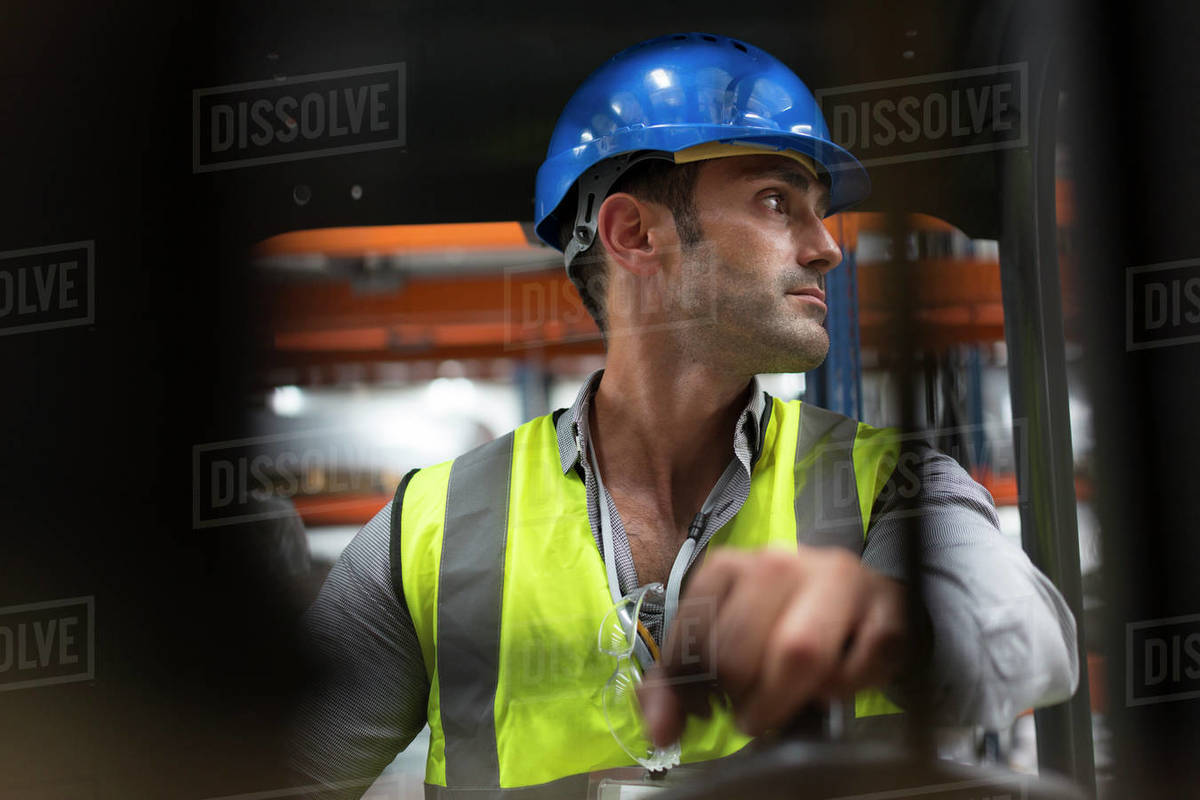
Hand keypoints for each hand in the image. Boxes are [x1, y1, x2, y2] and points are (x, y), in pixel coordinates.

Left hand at [636, 546, 918, 745]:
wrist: (860, 596)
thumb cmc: (781, 619)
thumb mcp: (721, 639)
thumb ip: (678, 683)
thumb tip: (661, 730)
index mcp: (731, 564)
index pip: (693, 631)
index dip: (692, 684)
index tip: (705, 705)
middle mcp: (781, 561)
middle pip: (742, 648)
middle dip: (740, 695)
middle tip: (749, 711)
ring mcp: (839, 581)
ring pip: (800, 651)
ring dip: (785, 698)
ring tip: (782, 710)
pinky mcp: (887, 610)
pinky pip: (859, 667)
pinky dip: (842, 692)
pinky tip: (830, 689)